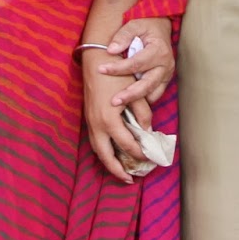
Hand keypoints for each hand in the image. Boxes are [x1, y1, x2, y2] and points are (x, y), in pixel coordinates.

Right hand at [82, 51, 146, 184]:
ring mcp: (90, 121)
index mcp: (109, 120)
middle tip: (129, 180)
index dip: (140, 154)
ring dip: (108, 162)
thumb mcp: (134, 93)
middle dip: (116, 170)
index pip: (127, 145)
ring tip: (120, 170)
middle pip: (105, 156)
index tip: (151, 158)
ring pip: (97, 150)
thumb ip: (143, 114)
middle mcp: (97, 125)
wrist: (96, 59)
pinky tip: (112, 151)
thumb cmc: (117, 73)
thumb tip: (148, 131)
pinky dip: (103, 150)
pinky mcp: (88, 117)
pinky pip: (95, 141)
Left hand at [94, 17, 174, 105]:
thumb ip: (123, 36)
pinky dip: (143, 99)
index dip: (118, 68)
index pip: (136, 63)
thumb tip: (111, 50)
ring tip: (120, 104)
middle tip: (114, 101)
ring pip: (153, 94)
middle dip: (130, 95)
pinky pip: (155, 94)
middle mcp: (165, 65)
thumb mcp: (134, 24)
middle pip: (147, 85)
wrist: (160, 26)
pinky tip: (129, 101)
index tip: (101, 69)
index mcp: (159, 50)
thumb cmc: (146, 25)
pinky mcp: (164, 80)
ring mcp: (166, 75)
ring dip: (137, 100)